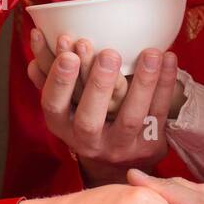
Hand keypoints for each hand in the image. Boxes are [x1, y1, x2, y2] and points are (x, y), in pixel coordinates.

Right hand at [27, 29, 181, 183]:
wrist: (119, 163)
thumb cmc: (88, 119)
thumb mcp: (66, 103)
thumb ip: (50, 75)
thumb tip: (36, 40)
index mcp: (63, 126)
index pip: (54, 106)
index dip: (59, 82)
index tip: (68, 54)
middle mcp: (88, 142)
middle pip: (90, 118)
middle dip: (98, 85)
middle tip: (108, 53)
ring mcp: (120, 146)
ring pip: (130, 117)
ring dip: (142, 83)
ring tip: (151, 53)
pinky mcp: (149, 145)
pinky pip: (158, 113)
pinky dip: (165, 85)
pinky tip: (168, 58)